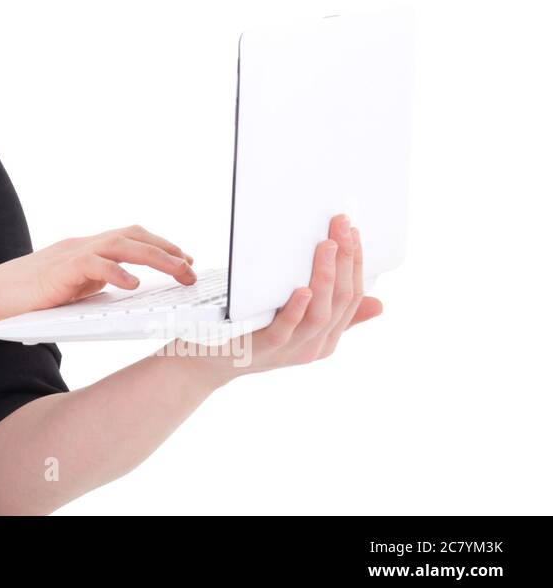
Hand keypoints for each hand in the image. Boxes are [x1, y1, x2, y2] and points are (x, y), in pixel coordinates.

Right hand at [0, 224, 196, 325]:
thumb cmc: (24, 300)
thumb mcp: (70, 289)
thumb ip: (94, 283)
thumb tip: (122, 288)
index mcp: (86, 250)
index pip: (130, 238)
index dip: (161, 246)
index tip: (186, 259)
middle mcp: (82, 245)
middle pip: (134, 236)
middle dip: (168, 251)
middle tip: (193, 268)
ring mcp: (70, 255)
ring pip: (122, 245)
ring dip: (155, 257)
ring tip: (178, 271)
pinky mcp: (59, 269)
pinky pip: (94, 264)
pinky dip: (117, 272)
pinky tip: (133, 285)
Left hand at [171, 213, 383, 384]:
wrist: (208, 360)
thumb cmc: (251, 332)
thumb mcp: (294, 322)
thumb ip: (325, 309)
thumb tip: (379, 303)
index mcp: (326, 337)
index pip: (351, 297)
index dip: (354, 264)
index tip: (353, 231)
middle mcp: (314, 346)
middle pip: (340, 301)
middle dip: (345, 261)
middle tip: (343, 227)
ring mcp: (289, 350)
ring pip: (319, 315)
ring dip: (325, 277)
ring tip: (327, 246)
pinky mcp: (262, 349)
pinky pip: (284, 330)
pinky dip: (296, 309)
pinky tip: (302, 289)